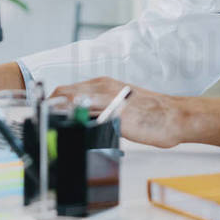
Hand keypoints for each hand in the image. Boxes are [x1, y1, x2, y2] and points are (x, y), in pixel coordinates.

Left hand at [50, 77, 219, 149]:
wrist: (176, 116)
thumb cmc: (152, 114)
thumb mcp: (121, 105)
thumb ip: (101, 108)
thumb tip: (82, 119)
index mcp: (103, 84)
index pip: (67, 91)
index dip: (53, 104)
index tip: (45, 117)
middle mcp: (103, 87)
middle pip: (63, 94)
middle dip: (49, 109)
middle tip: (42, 127)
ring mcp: (109, 99)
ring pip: (72, 102)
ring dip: (59, 116)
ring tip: (51, 132)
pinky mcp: (116, 114)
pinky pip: (89, 117)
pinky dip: (76, 124)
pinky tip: (72, 135)